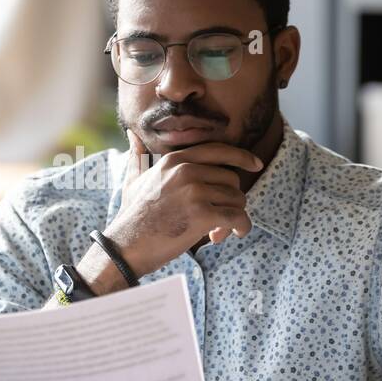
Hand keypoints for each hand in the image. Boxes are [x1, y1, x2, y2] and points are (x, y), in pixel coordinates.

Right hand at [104, 131, 260, 277]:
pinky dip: (240, 227)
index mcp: (175, 160)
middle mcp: (186, 171)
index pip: (218, 150)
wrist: (125, 246)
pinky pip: (237, 217)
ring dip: (233, 217)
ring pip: (237, 199)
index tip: (256, 164)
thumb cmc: (132, 216)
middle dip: (231, 200)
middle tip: (219, 218)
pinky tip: (230, 234)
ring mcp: (195, 191)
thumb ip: (138, 156)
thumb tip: (132, 134)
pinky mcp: (202, 214)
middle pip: (231, 179)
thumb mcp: (134, 179)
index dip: (241, 157)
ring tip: (217, 230)